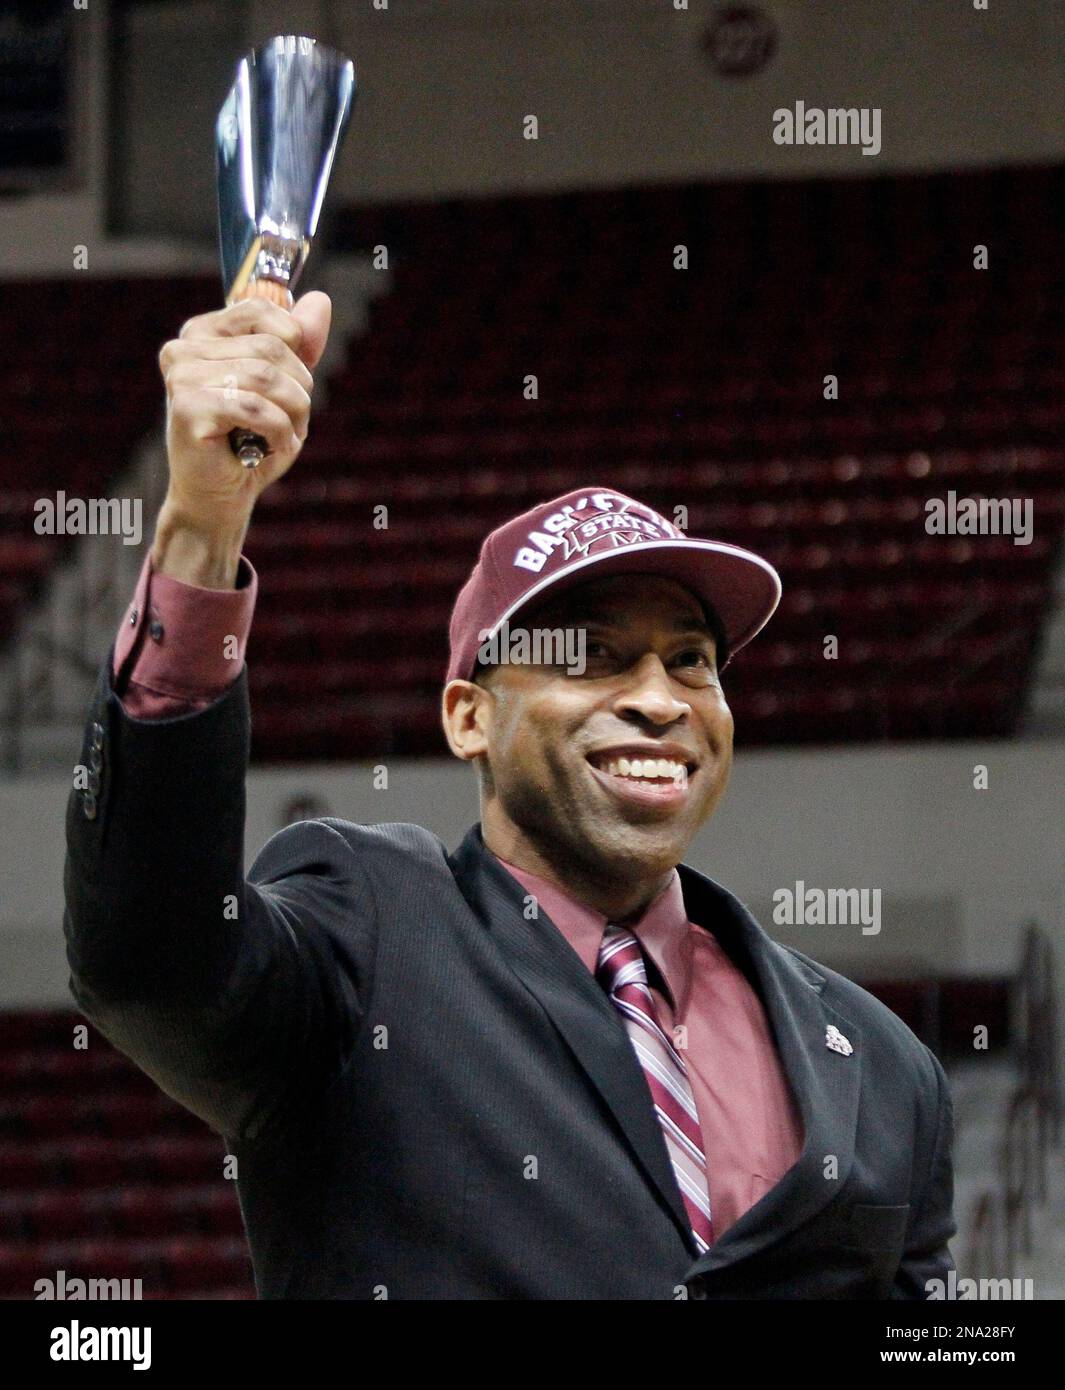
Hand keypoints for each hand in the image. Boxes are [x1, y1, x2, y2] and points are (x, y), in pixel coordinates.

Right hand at [157, 289, 331, 536]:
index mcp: (203, 333)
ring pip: (267, 376)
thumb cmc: (249, 443)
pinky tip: (275, 446)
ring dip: (294, 411)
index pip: (262, 310)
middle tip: (296, 420)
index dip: (295, 348)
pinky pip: (256, 406)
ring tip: (289, 435)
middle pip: (271, 347)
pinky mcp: (188, 407)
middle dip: (300, 388)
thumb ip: (301, 346)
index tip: (294, 383)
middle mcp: (184, 348)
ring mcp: (182, 376)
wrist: (218, 497)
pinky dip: (280, 430)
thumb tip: (320, 300)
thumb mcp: (285, 388)